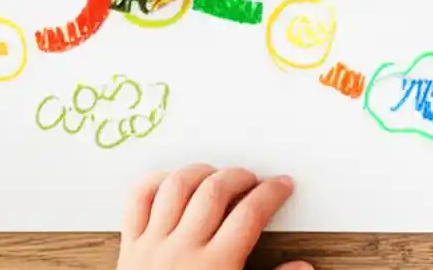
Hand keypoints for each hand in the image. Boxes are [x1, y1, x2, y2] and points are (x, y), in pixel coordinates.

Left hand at [117, 164, 311, 269]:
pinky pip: (138, 199)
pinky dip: (156, 181)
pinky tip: (172, 181)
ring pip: (176, 187)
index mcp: (215, 267)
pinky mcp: (129, 247)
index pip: (250, 215)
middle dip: (239, 176)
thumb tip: (303, 268)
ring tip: (216, 175)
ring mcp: (153, 245)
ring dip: (200, 172)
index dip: (271, 193)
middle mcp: (183, 250)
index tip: (281, 185)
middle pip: (214, 192)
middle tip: (253, 179)